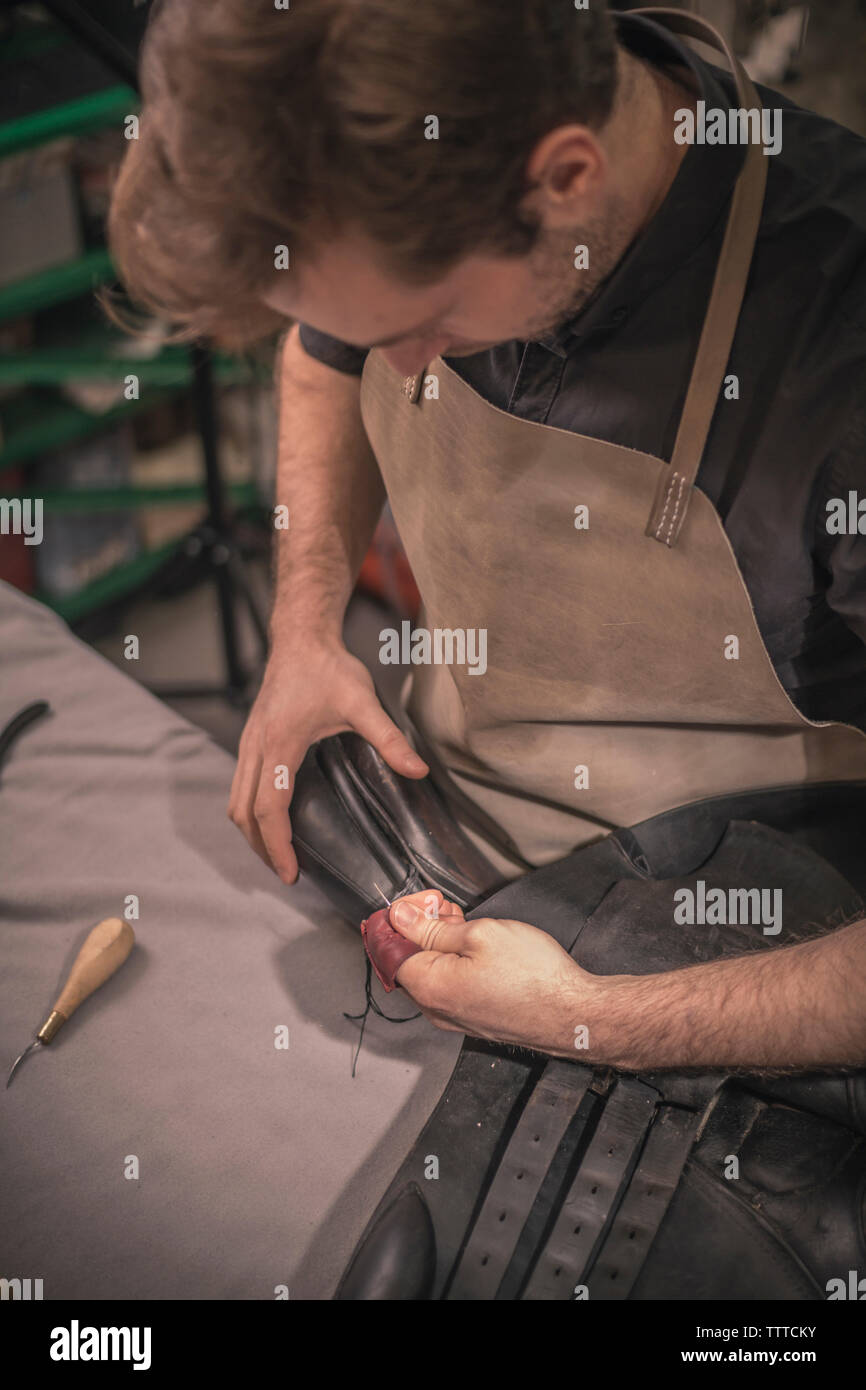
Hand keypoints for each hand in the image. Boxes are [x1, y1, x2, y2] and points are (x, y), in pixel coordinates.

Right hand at [229, 640, 427, 882]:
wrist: (300, 638)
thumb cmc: (328, 668)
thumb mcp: (363, 703)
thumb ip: (389, 740)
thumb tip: (419, 771)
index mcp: (279, 744)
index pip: (269, 809)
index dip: (277, 845)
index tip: (291, 873)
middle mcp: (256, 747)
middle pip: (243, 813)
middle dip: (261, 848)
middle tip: (288, 873)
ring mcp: (248, 743)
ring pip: (235, 801)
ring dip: (251, 832)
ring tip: (278, 855)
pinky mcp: (251, 739)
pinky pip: (240, 785)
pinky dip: (250, 811)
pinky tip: (272, 820)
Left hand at [388, 889, 604, 1055]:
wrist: (574, 1014)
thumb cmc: (535, 977)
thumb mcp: (480, 934)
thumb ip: (433, 928)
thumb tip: (401, 918)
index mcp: (430, 987)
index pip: (389, 947)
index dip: (401, 917)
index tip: (421, 901)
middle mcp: (436, 1008)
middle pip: (409, 959)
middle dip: (421, 926)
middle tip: (446, 906)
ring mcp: (455, 1016)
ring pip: (432, 970)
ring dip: (440, 941)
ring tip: (467, 922)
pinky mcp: (474, 1016)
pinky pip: (450, 984)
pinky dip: (455, 959)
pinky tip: (476, 944)